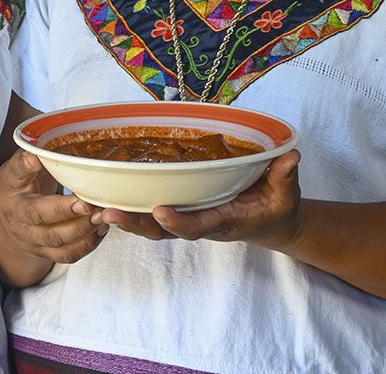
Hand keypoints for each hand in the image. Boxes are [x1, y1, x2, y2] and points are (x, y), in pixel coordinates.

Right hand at [0, 150, 107, 269]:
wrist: (5, 226)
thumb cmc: (18, 189)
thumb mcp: (17, 170)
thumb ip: (31, 157)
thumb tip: (49, 140)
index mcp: (10, 188)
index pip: (15, 175)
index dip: (25, 166)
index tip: (36, 159)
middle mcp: (18, 216)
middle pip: (39, 215)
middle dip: (65, 210)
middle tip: (87, 201)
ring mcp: (32, 238)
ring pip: (57, 239)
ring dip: (82, 228)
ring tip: (102, 215)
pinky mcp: (45, 253)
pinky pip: (67, 254)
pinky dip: (87, 245)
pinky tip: (101, 229)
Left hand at [104, 150, 303, 246]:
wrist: (272, 222)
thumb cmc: (276, 207)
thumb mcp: (286, 193)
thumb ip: (284, 176)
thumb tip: (290, 156)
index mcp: (223, 221)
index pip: (197, 226)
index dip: (179, 222)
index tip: (161, 212)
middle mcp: (200, 222)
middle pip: (162, 230)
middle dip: (136, 224)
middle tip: (108, 213)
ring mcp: (188, 217)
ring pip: (151, 223)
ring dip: (125, 215)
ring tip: (95, 205)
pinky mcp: (181, 208)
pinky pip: (152, 210)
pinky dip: (129, 205)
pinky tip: (104, 193)